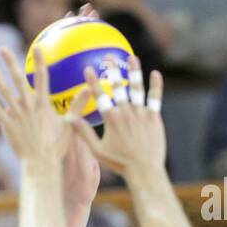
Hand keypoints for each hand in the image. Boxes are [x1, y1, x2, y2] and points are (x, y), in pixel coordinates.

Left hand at [0, 45, 68, 164]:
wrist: (40, 163)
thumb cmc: (57, 146)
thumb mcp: (70, 124)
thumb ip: (77, 105)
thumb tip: (90, 88)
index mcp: (43, 104)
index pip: (42, 78)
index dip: (39, 62)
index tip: (36, 47)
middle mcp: (28, 106)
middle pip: (18, 80)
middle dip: (10, 62)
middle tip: (3, 48)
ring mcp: (15, 115)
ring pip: (3, 91)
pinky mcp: (6, 124)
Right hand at [68, 55, 165, 177]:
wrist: (143, 169)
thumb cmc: (119, 162)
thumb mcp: (98, 150)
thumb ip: (85, 133)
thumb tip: (71, 120)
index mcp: (111, 120)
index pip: (100, 96)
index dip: (93, 81)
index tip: (87, 69)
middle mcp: (126, 113)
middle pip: (119, 87)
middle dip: (113, 70)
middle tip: (109, 57)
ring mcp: (141, 114)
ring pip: (137, 88)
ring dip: (134, 71)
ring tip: (132, 57)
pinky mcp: (153, 118)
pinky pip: (154, 98)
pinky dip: (155, 85)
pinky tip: (155, 74)